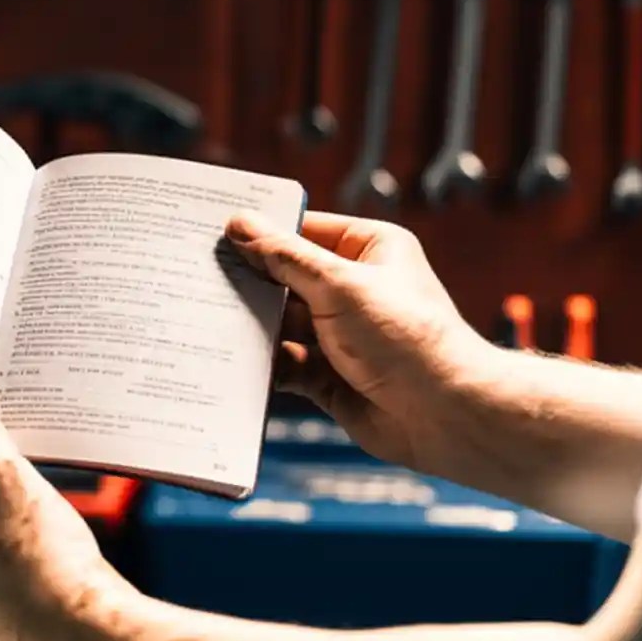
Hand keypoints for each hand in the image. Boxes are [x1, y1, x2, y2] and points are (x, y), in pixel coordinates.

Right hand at [226, 210, 492, 469]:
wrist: (443, 415)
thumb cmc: (408, 339)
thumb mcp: (339, 285)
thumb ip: (284, 257)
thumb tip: (241, 225)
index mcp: (368, 249)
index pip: (303, 230)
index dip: (260, 233)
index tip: (214, 232)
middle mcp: (353, 289)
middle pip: (286, 278)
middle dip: (250, 283)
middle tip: (198, 278)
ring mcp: (339, 334)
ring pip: (281, 323)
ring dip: (253, 326)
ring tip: (208, 320)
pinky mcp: (328, 375)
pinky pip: (284, 363)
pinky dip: (263, 364)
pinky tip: (233, 361)